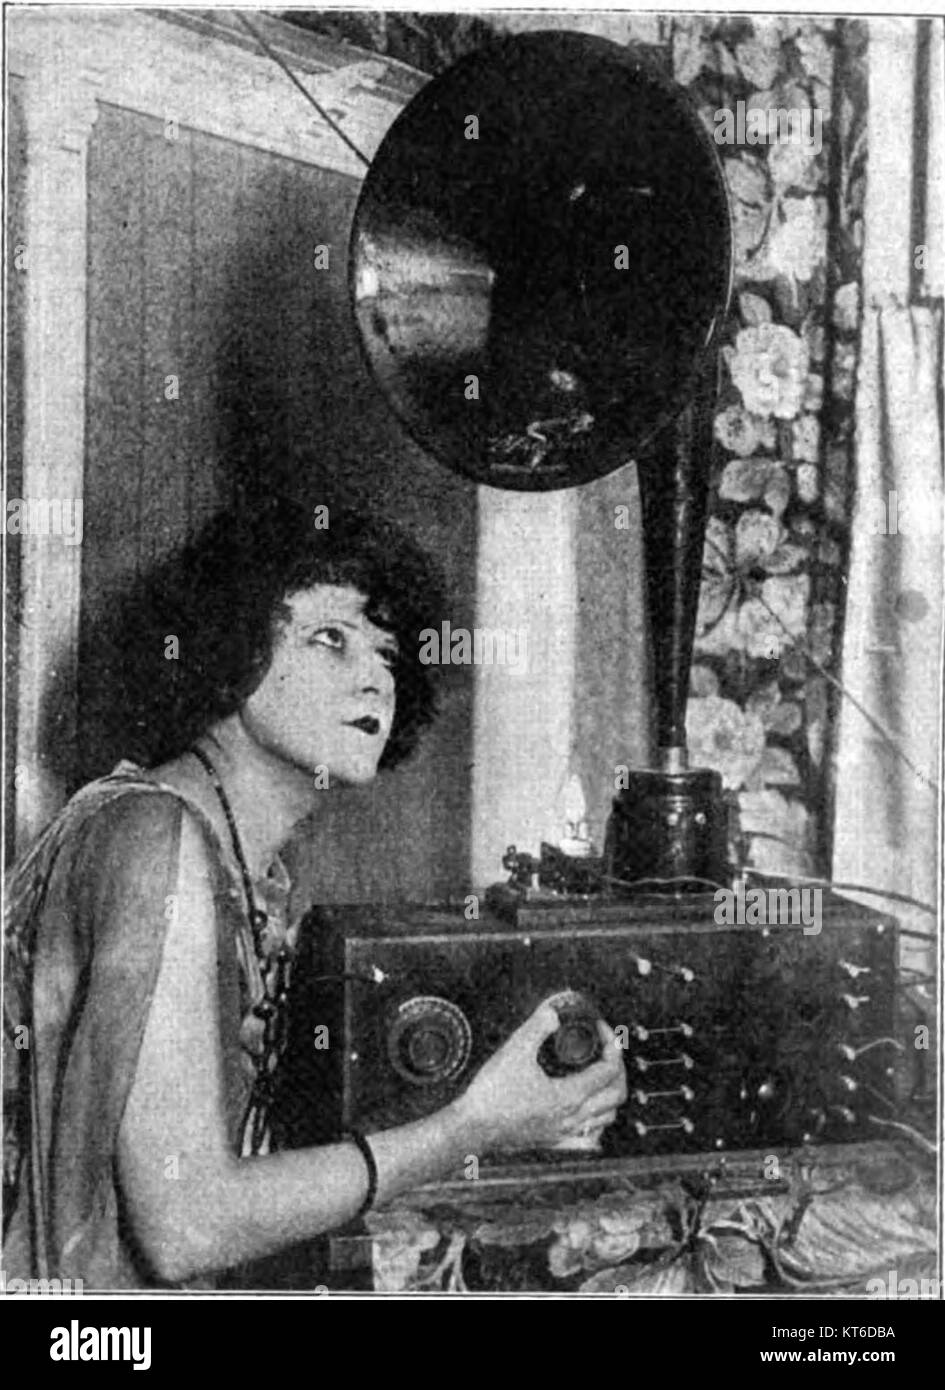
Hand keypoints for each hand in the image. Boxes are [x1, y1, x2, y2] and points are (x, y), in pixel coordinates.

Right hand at [452, 1000, 626, 1154]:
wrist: (471, 1128)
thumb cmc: (491, 1095)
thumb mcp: (514, 1050)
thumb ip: (537, 1026)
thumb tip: (553, 1013)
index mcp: (569, 1096)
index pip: (609, 1070)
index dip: (612, 1045)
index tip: (601, 1029)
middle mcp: (573, 1118)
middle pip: (617, 1094)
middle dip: (618, 1068)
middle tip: (607, 1050)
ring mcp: (565, 1134)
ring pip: (607, 1118)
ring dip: (611, 1094)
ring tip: (600, 1076)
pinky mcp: (553, 1143)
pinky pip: (588, 1138)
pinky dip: (597, 1123)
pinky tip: (588, 1113)